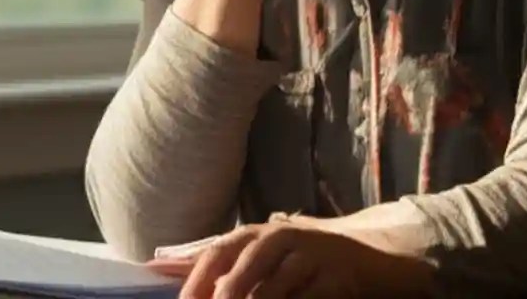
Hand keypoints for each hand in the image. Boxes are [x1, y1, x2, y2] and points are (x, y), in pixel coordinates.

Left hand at [151, 222, 431, 298]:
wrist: (367, 256)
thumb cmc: (298, 260)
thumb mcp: (259, 255)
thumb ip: (217, 264)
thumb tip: (159, 268)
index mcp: (254, 234)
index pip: (215, 256)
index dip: (196, 284)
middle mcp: (279, 239)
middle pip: (241, 279)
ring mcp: (309, 258)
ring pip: (271, 295)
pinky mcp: (335, 280)